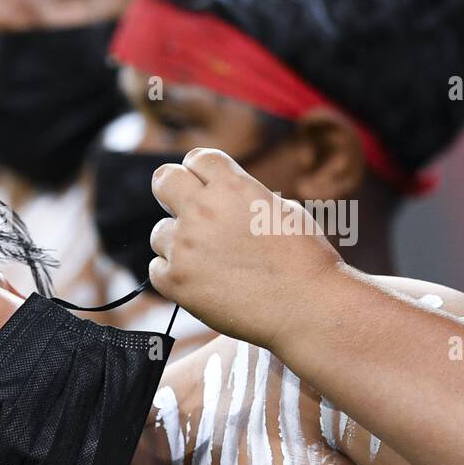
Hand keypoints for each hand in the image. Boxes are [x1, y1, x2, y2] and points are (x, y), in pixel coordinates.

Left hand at [147, 148, 343, 351]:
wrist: (306, 306)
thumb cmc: (304, 259)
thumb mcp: (281, 209)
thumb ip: (244, 199)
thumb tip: (224, 198)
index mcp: (232, 187)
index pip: (196, 158)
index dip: (199, 171)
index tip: (202, 185)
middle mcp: (202, 211)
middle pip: (163, 180)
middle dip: (171, 191)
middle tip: (184, 209)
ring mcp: (184, 246)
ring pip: (159, 232)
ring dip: (176, 242)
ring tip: (208, 260)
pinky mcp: (175, 280)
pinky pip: (157, 269)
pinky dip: (174, 275)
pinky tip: (201, 281)